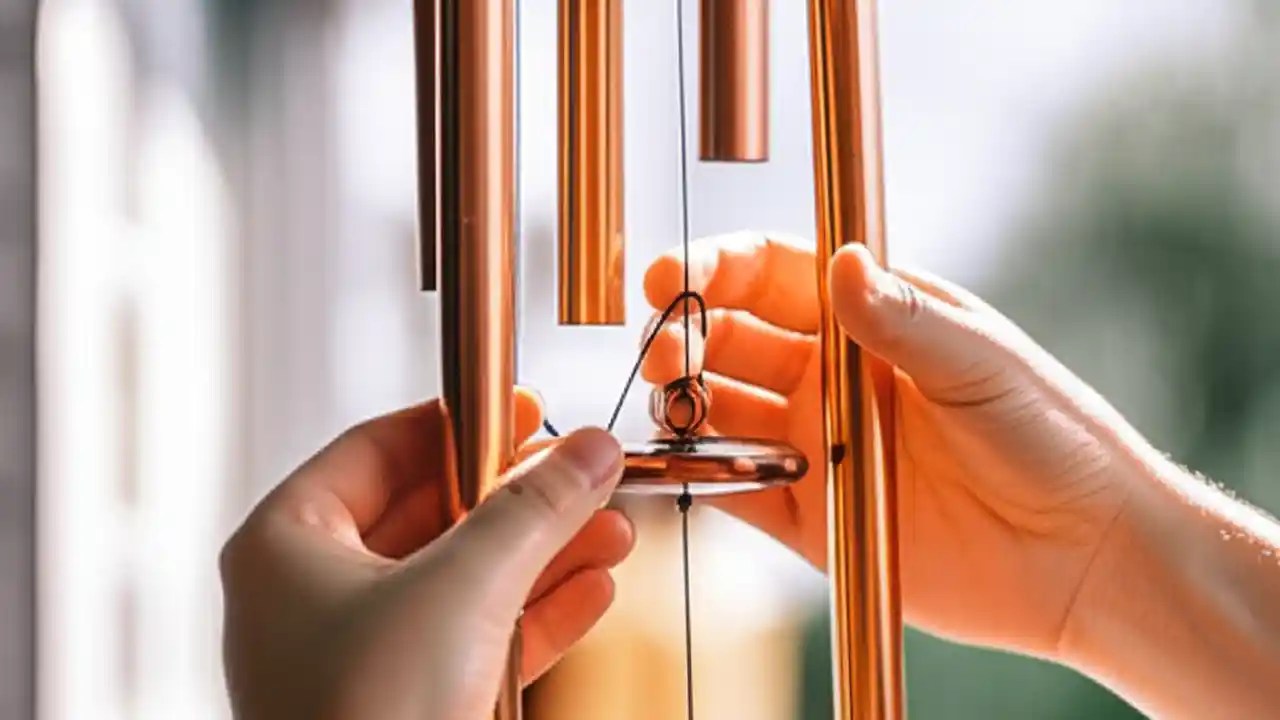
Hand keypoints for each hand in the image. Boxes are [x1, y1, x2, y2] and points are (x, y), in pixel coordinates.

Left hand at [220, 391, 631, 719]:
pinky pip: (475, 639)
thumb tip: (588, 449)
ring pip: (462, 579)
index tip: (525, 411)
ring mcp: (358, 656)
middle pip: (432, 513)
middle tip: (579, 471)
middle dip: (520, 498)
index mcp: (286, 546)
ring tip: (608, 525)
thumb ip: (531, 510)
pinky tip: (593, 589)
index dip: (461, 423)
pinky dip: (534, 614)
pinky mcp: (402, 706)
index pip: (379, 448)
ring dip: (540, 554)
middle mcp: (314, 597)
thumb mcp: (461, 587)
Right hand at [641, 231, 1143, 659]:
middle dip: (684, 336)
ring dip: (682, 404)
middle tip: (665, 352)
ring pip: (718, 413)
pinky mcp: (810, 520)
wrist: (1084, 555)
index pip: (771, 276)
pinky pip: (734, 492)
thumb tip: (842, 260)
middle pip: (728, 341)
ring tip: (675, 408)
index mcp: (870, 322)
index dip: (715, 269)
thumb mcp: (979, 363)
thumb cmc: (1052, 438)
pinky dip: (698, 478)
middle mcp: (830, 380)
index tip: (670, 278)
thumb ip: (901, 319)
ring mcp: (816, 448)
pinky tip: (681, 467)